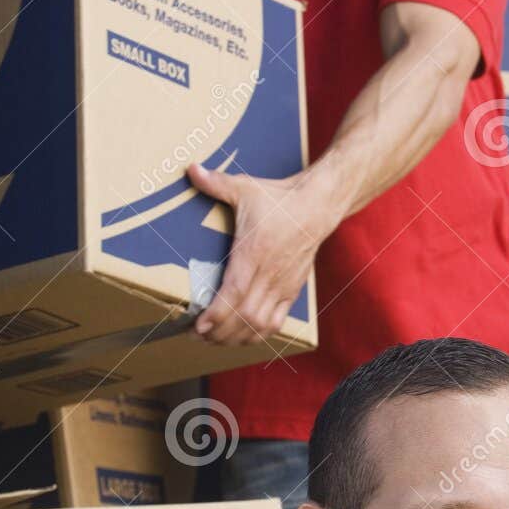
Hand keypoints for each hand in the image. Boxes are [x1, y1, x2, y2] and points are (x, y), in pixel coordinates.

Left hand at [187, 162, 331, 346]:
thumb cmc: (279, 199)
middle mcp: (269, 274)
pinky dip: (258, 335)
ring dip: (236, 337)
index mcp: (253, 252)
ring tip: (215, 339)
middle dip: (218, 332)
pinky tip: (242, 337)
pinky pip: (276, 323)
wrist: (317, 206)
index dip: (215, 315)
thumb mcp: (245, 188)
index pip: (233, 293)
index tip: (198, 325)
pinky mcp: (292, 291)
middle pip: (244, 316)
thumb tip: (191, 169)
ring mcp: (282, 285)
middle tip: (197, 335)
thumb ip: (215, 182)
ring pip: (260, 324)